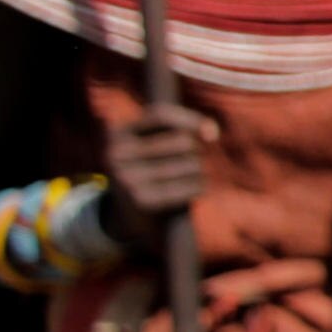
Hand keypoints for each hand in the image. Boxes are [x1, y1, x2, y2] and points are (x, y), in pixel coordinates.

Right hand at [104, 103, 212, 225]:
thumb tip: (211, 134)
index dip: (191, 120)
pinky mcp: (142, 201)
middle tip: (187, 163)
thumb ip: (183, 128)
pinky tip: (188, 192)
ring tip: (183, 179)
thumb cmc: (152, 169)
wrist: (129, 216)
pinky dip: (199, 188)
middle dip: (196, 152)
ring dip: (198, 172)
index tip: (213, 134)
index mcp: (119, 133)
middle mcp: (118, 154)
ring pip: (192, 164)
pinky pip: (192, 187)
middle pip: (183, 141)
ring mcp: (127, 178)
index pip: (161, 115)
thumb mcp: (157, 143)